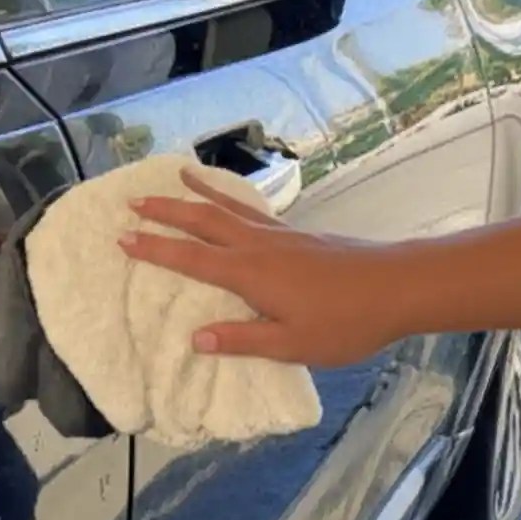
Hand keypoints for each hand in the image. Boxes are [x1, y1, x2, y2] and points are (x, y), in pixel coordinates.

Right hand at [117, 169, 399, 366]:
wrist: (398, 287)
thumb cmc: (345, 322)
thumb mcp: (292, 344)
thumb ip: (242, 340)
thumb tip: (195, 339)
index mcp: (249, 274)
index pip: (190, 259)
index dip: (155, 248)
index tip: (122, 237)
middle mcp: (257, 247)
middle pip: (203, 221)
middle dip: (166, 210)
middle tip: (133, 200)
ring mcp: (278, 236)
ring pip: (227, 208)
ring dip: (197, 194)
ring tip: (176, 176)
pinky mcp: (296, 234)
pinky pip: (250, 210)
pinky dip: (230, 198)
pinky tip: (228, 197)